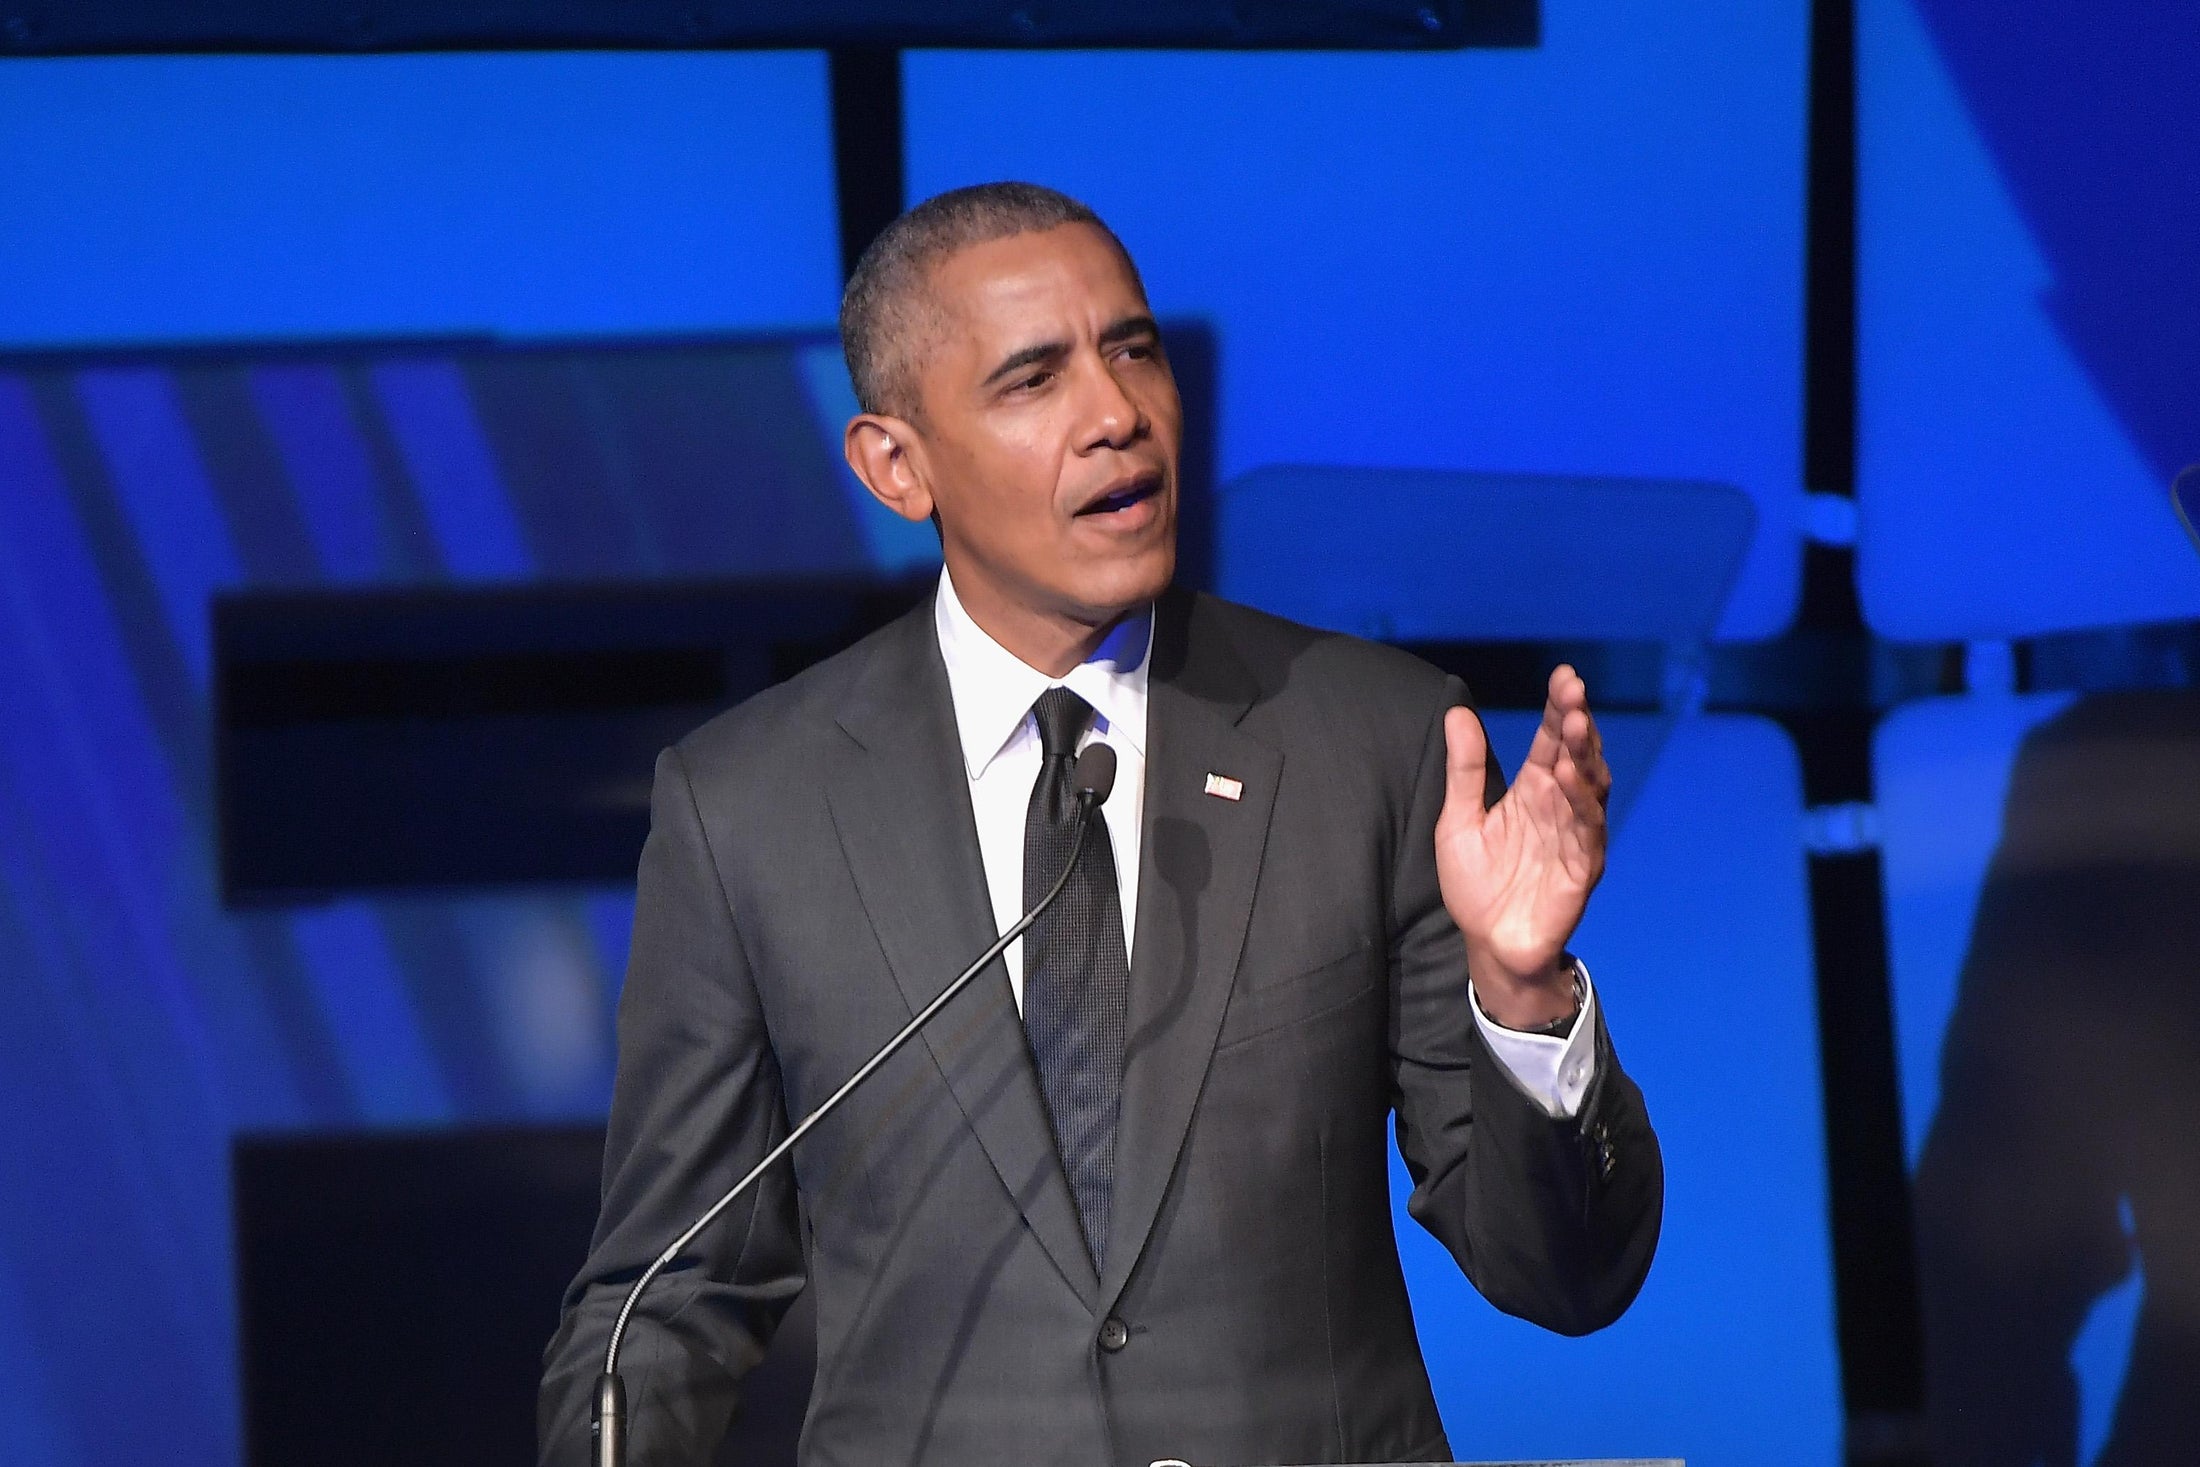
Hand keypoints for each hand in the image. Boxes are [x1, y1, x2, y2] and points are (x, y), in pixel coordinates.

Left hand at [1435, 665, 1610, 1027]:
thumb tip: (1457, 712)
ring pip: (1590, 788)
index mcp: (1533, 791)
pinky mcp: (1581, 868)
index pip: (1551, 740)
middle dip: (1577, 722)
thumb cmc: (1477, 884)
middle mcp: (1560, 807)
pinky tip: (1569, 778)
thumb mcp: (1459, 820)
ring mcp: (1575, 836)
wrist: (1490, 945)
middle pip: (1576, 756)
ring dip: (1585, 756)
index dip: (1559, 708)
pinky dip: (1581, 804)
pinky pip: (1587, 831)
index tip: (1564, 676)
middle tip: (1574, 691)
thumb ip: (1463, 770)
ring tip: (1576, 725)